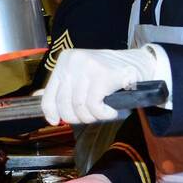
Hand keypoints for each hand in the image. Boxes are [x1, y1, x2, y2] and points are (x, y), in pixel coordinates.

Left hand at [40, 46, 164, 124]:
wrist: (141, 63)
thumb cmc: (110, 73)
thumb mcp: (82, 75)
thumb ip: (64, 87)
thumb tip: (41, 101)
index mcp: (65, 61)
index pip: (49, 94)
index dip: (51, 112)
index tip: (55, 121)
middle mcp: (73, 61)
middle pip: (64, 104)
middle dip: (77, 117)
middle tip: (91, 116)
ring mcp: (88, 67)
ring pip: (79, 107)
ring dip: (93, 116)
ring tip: (103, 112)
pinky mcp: (103, 75)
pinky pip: (94, 106)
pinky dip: (103, 114)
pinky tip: (111, 111)